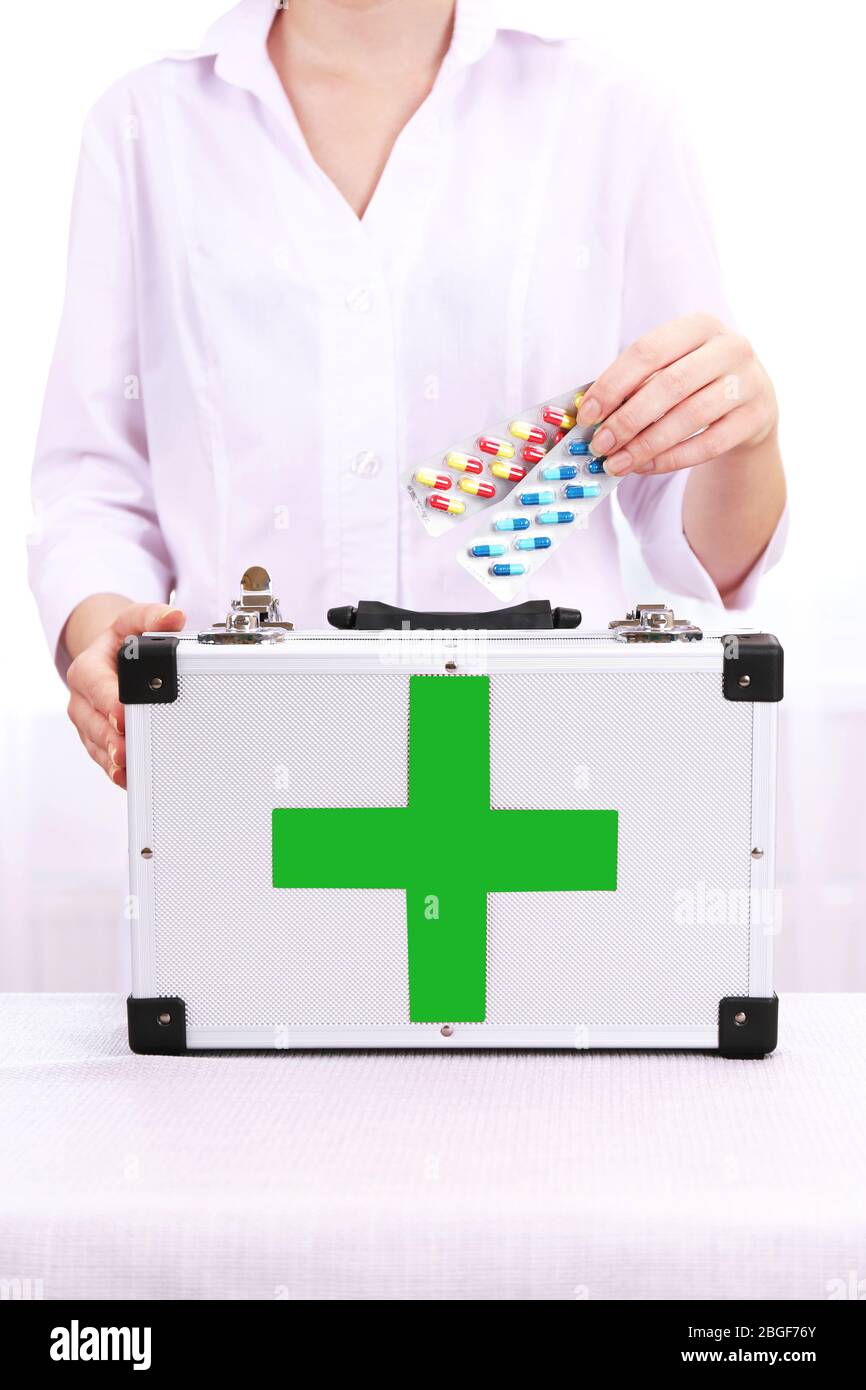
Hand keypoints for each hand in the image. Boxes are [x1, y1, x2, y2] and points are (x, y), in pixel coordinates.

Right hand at [66, 602, 184, 788]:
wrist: (110, 656)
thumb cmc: (123, 642)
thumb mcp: (135, 622)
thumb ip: (153, 617)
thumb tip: (175, 617)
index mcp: (87, 668)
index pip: (96, 685)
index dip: (108, 701)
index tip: (122, 714)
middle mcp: (82, 698)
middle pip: (93, 722)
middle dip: (110, 738)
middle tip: (127, 751)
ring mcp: (88, 722)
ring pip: (96, 744)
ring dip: (111, 759)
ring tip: (127, 770)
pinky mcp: (96, 739)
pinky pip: (102, 757)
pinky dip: (115, 769)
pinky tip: (127, 778)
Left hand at [577, 313, 777, 475]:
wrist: (751, 402)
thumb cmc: (695, 383)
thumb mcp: (670, 368)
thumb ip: (635, 385)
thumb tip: (591, 415)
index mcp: (700, 325)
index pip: (648, 351)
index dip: (613, 384)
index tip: (587, 415)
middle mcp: (730, 347)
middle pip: (670, 385)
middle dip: (628, 420)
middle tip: (599, 445)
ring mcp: (749, 382)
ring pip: (690, 417)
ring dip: (646, 445)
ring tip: (616, 463)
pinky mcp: (757, 417)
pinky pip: (708, 444)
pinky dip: (671, 459)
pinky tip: (644, 467)